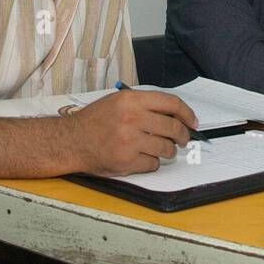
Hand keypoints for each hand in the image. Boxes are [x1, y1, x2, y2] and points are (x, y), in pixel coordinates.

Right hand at [64, 90, 197, 175]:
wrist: (71, 141)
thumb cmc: (95, 121)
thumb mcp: (118, 102)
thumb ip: (145, 105)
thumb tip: (176, 115)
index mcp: (131, 100)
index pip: (171, 103)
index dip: (187, 113)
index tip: (193, 122)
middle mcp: (132, 118)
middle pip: (173, 128)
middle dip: (183, 136)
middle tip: (183, 140)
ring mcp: (129, 140)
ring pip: (166, 148)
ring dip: (167, 151)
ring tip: (159, 149)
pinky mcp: (126, 160)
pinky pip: (153, 164)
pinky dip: (151, 163)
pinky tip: (141, 158)